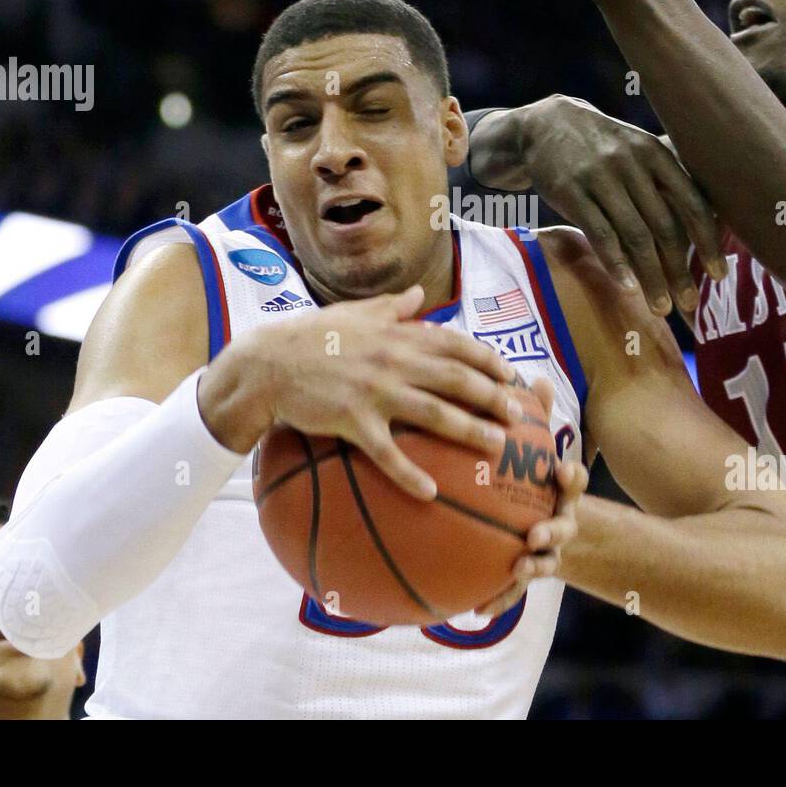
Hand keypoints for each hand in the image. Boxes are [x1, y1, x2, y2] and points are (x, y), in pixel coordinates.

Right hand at [198, 285, 520, 499]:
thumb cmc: (312, 336)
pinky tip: (432, 493)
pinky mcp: (353, 421)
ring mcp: (375, 391)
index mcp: (397, 334)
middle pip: (456, 379)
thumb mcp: (355, 313)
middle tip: (518, 416)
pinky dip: (410, 474)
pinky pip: (388, 453)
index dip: (488, 359)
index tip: (511, 374)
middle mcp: (394, 360)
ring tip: (497, 448)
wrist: (267, 364)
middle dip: (492, 396)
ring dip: (469, 431)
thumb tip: (419, 293)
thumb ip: (393, 306)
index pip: (455, 344)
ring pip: (434, 414)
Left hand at [475, 377, 588, 617]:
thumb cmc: (536, 477)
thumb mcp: (538, 448)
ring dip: (533, 568)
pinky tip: (476, 612)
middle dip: (552, 530)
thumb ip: (538, 418)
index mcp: (562, 490)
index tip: (559, 471)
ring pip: (545, 561)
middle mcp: (562, 519)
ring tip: (516, 569)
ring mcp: (549, 549)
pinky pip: (514, 591)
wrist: (552, 523)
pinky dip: (499, 600)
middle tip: (535, 532)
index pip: (573, 480)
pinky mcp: (530, 572)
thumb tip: (535, 376)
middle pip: (564, 526)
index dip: (570, 476)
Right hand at [500, 95, 726, 315]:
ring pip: (634, 235)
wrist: (546, 126)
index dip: (708, 242)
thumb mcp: (639, 149)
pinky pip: (599, 234)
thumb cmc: (603, 147)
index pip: (692, 202)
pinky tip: (628, 289)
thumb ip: (668, 181)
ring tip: (661, 307)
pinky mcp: (571, 191)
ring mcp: (600, 177)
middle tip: (689, 304)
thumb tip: (711, 224)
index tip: (718, 275)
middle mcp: (632, 163)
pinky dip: (616, 265)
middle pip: (664, 226)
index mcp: (656, 154)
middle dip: (679, 270)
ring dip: (651, 276)